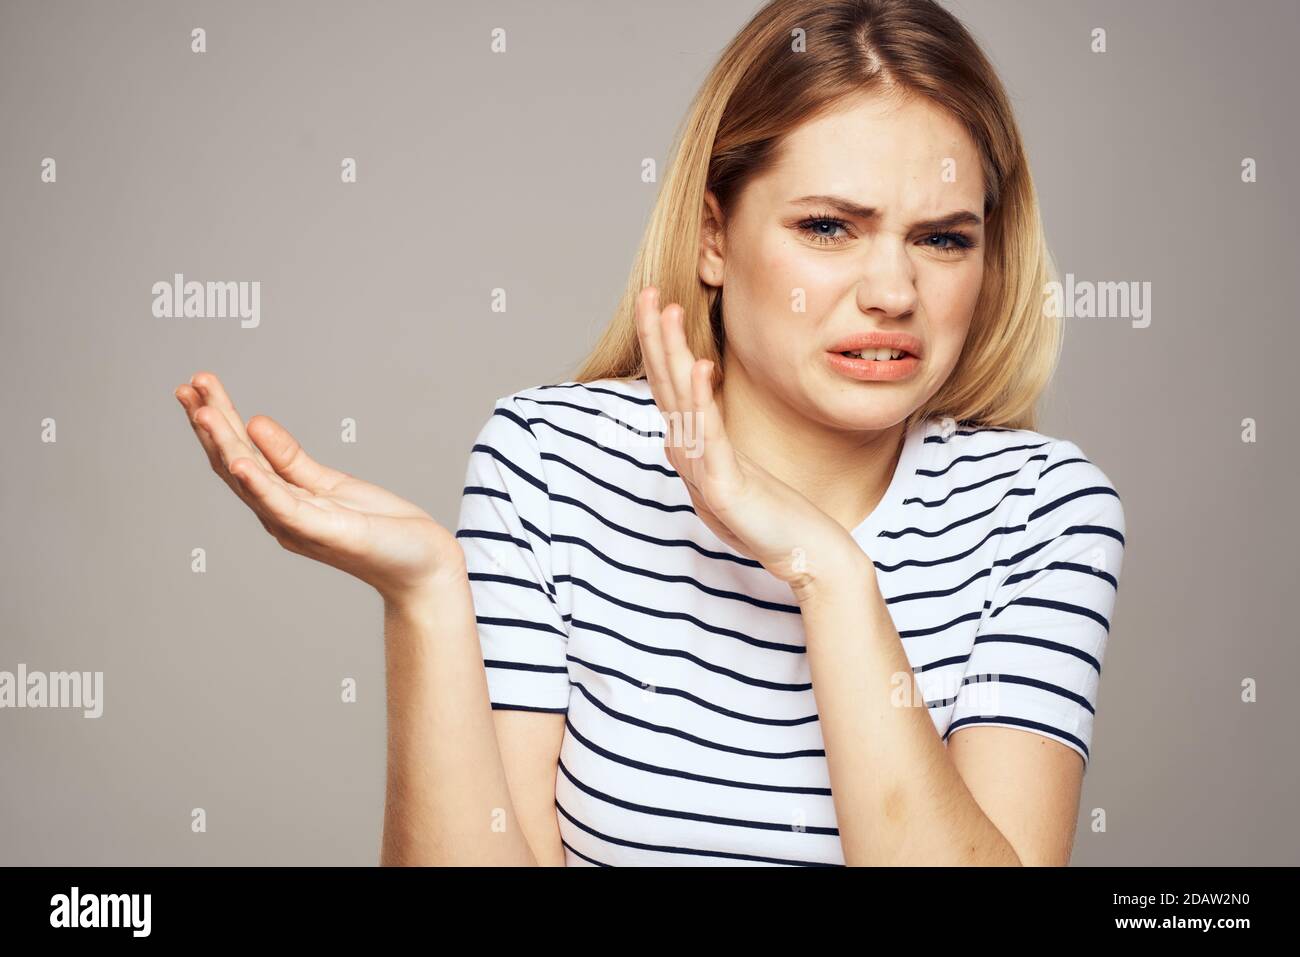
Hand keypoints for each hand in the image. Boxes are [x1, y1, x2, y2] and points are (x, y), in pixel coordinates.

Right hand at [175, 371, 462, 604]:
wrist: (423, 565)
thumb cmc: (380, 529)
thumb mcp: (330, 484)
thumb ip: (290, 459)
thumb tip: (254, 423)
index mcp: (281, 502)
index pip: (239, 455)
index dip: (217, 421)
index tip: (197, 385)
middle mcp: (280, 516)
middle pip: (235, 464)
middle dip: (211, 424)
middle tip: (188, 385)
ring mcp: (298, 526)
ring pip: (251, 481)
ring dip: (224, 446)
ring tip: (203, 411)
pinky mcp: (323, 531)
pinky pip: (284, 506)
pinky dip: (259, 484)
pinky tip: (239, 461)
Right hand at [634, 287, 867, 597]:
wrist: (802, 555)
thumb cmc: (773, 516)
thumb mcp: (735, 473)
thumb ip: (711, 444)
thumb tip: (693, 419)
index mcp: (694, 447)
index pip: (670, 386)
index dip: (660, 344)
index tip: (656, 303)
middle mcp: (690, 455)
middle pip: (666, 385)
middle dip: (655, 337)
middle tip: (647, 293)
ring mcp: (702, 470)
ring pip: (679, 401)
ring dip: (672, 353)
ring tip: (667, 312)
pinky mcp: (721, 486)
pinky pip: (708, 435)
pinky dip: (701, 398)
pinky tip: (701, 365)